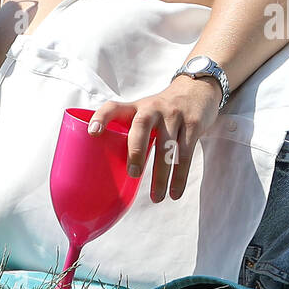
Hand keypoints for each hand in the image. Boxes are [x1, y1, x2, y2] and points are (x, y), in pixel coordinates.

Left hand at [88, 76, 220, 202]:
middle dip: (136, 150)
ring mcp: (174, 115)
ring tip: (156, 197)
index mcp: (136, 107)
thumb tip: (109, 168)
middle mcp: (153, 108)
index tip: (92, 132)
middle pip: (142, 125)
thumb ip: (130, 131)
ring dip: (161, 175)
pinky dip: (179, 176)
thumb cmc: (162, 110)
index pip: (113, 107)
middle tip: (133, 173)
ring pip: (166, 147)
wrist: (196, 90)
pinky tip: (175, 193)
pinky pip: (185, 153)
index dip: (101, 117)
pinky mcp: (192, 125)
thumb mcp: (144, 112)